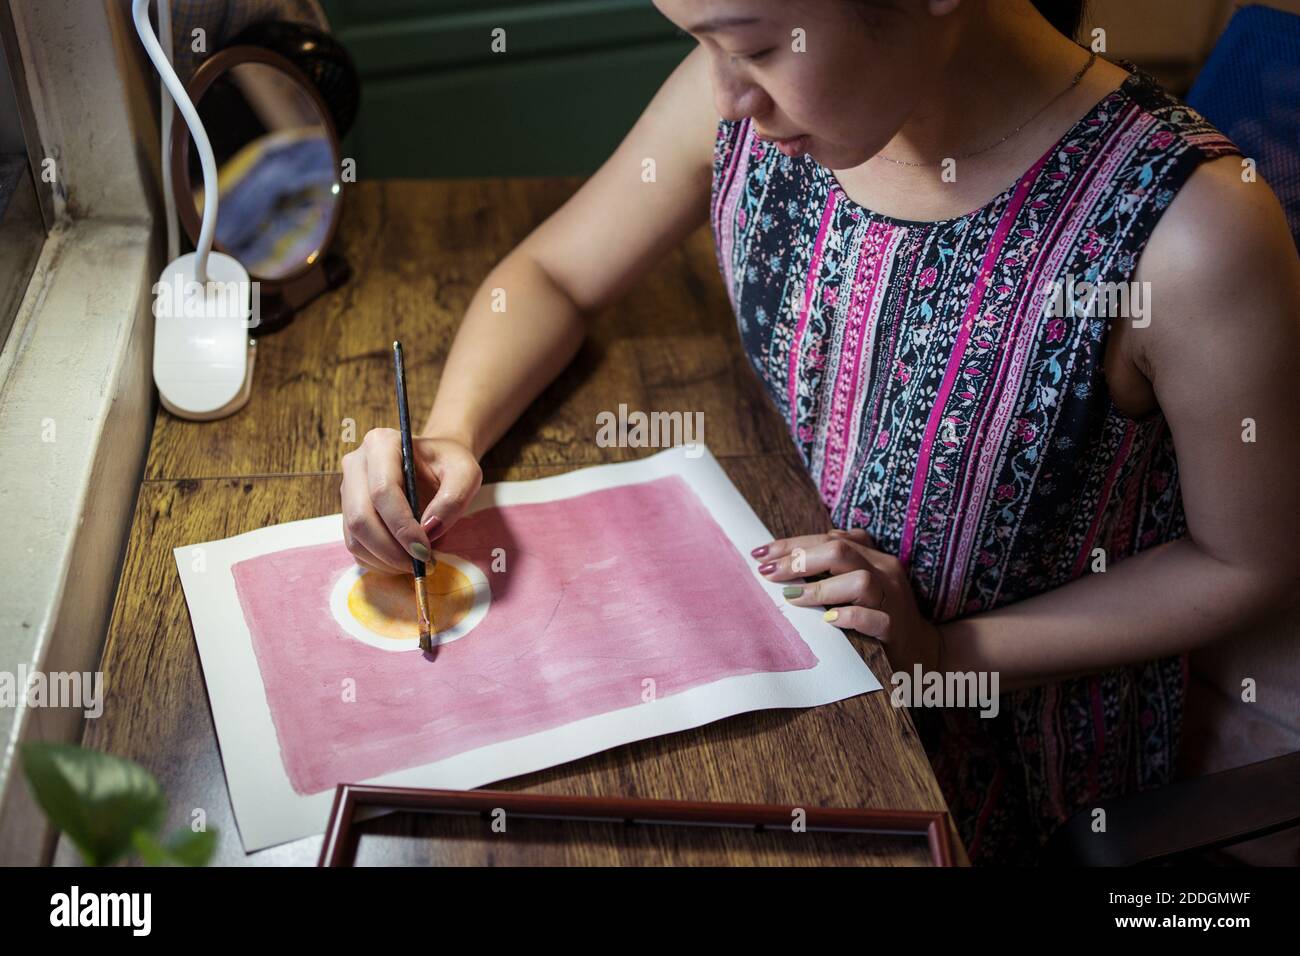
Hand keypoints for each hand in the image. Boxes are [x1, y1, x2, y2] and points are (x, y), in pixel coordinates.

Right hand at [340, 430, 482, 573]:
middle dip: (390, 550)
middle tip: (419, 564)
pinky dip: (378, 562)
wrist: (435, 463)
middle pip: (361, 518)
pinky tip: (402, 561)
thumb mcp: (465, 474)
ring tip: (414, 564)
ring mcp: (348, 489)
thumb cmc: (449, 464)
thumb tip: (429, 531)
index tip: (424, 550)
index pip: (383, 491)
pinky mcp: (348, 512)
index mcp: (381, 444)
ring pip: (354, 537)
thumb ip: (453, 499)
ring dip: (384, 560)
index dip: (402, 527)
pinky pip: (355, 546)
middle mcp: (356, 464)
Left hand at [751, 528, 943, 672]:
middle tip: (769, 574)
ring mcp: (892, 599)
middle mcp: (885, 571)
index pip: (830, 539)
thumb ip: (833, 568)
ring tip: (792, 598)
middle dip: (800, 560)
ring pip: (859, 581)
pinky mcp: (895, 629)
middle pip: (841, 551)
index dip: (793, 544)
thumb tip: (785, 559)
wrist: (922, 650)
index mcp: (873, 557)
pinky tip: (828, 621)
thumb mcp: (858, 585)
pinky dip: (850, 617)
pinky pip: (875, 619)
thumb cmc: (878, 615)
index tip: (761, 554)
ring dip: (821, 589)